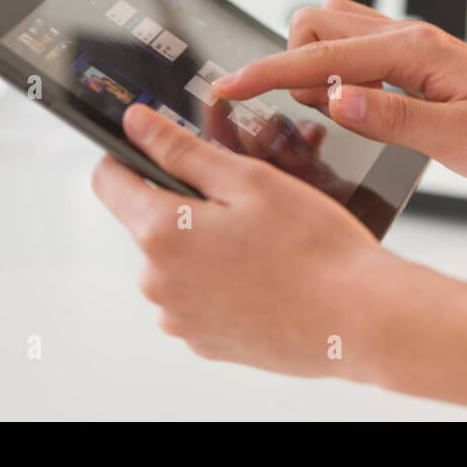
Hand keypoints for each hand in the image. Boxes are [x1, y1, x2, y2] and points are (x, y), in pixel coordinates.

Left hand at [92, 103, 401, 377]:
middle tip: (248, 199)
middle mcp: (158, 283)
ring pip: (179, 263)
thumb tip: (136, 124)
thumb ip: (182, 150)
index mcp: (162, 233)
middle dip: (188, 204)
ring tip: (267, 243)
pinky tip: (270, 275)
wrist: (357, 319)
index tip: (161, 148)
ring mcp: (181, 319)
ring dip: (208, 247)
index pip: (109, 181)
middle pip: (150, 223)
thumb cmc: (313, 246)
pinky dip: (226, 283)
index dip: (131, 154)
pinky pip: (201, 298)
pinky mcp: (206, 343)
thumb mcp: (248, 179)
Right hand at [211, 0, 466, 192]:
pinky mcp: (421, 64)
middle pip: (317, 24)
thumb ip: (391, 117)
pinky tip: (349, 107)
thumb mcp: (457, 141)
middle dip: (287, 61)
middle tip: (291, 113)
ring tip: (322, 113)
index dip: (266, 73)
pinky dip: (337, 71)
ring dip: (312, 63)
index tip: (224, 90)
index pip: (320, 57)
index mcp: (415, 51)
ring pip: (337, 31)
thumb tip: (331, 97)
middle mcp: (411, 37)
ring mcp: (416, 47)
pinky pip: (361, 50)